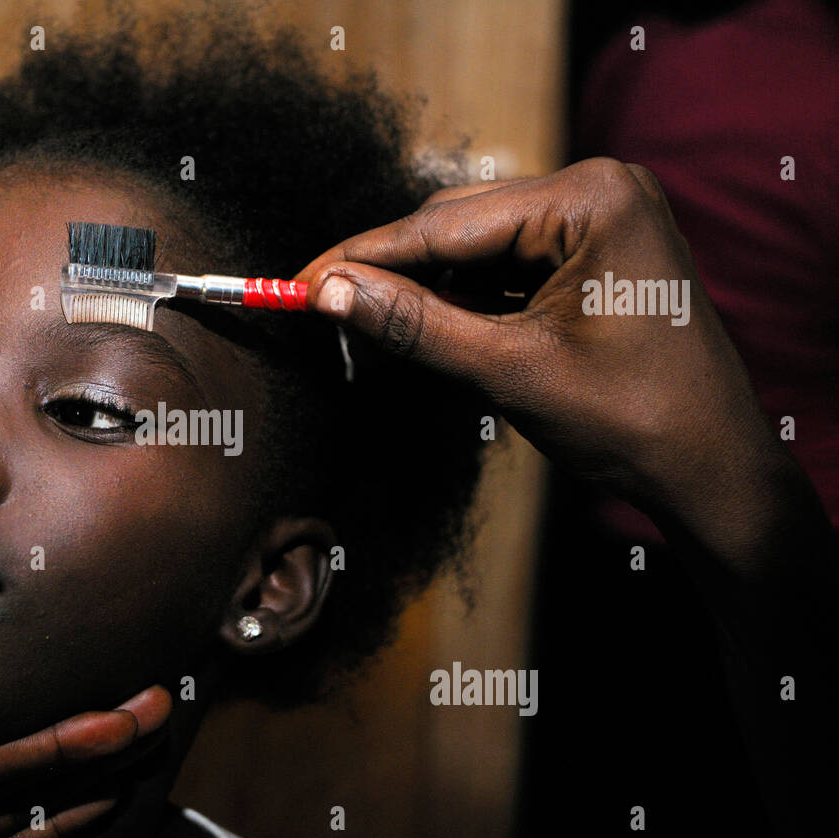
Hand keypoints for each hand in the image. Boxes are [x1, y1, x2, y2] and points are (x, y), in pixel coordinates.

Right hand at [296, 158, 782, 533]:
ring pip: (474, 250)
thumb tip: (331, 293)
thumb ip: (416, 325)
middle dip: (389, 272)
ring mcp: (597, 223)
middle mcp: (598, 192)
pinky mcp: (590, 257)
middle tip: (319, 310)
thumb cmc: (634, 421)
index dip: (363, 257)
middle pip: (457, 227)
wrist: (711, 472)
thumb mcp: (512, 370)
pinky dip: (459, 301)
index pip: (447, 225)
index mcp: (592, 200)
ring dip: (421, 290)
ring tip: (359, 326)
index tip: (299, 282)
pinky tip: (418, 325)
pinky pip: (504, 269)